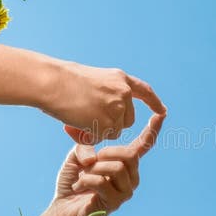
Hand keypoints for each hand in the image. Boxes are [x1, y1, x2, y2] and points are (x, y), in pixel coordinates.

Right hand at [40, 60, 165, 144]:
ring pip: (115, 130)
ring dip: (99, 130)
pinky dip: (91, 136)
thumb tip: (110, 113)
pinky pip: (103, 137)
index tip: (163, 112)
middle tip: (86, 119)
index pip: (144, 91)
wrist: (52, 82)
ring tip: (79, 118)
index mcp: (120, 78)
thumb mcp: (91, 80)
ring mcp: (117, 107)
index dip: (153, 102)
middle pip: (127, 120)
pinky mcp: (108, 121)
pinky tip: (78, 124)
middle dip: (111, 124)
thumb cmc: (62, 81)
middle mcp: (123, 92)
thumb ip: (106, 94)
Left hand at [45, 111, 165, 215]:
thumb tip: (94, 156)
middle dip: (108, 152)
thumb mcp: (77, 156)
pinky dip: (85, 181)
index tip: (162, 114)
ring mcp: (125, 192)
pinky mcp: (115, 203)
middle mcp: (130, 177)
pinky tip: (79, 187)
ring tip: (83, 175)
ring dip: (94, 169)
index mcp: (125, 164)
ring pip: (117, 168)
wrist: (62, 209)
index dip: (153, 130)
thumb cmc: (72, 181)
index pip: (143, 146)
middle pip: (131, 155)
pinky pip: (103, 183)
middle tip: (91, 160)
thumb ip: (87, 147)